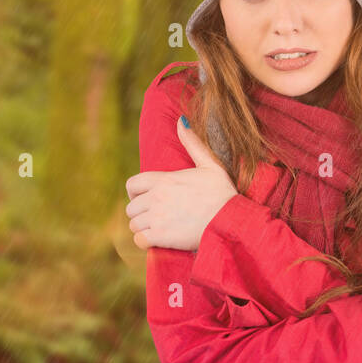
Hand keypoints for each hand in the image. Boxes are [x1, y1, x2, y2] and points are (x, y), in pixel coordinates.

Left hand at [125, 115, 237, 250]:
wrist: (230, 221)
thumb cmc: (223, 193)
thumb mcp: (211, 164)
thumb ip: (193, 143)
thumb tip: (181, 120)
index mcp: (164, 180)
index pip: (132, 184)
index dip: (135, 192)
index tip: (144, 198)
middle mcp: (156, 198)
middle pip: (131, 207)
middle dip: (140, 211)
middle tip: (155, 215)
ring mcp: (157, 218)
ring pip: (134, 224)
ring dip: (143, 227)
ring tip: (158, 228)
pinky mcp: (161, 237)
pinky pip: (139, 240)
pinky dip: (146, 241)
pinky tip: (158, 239)